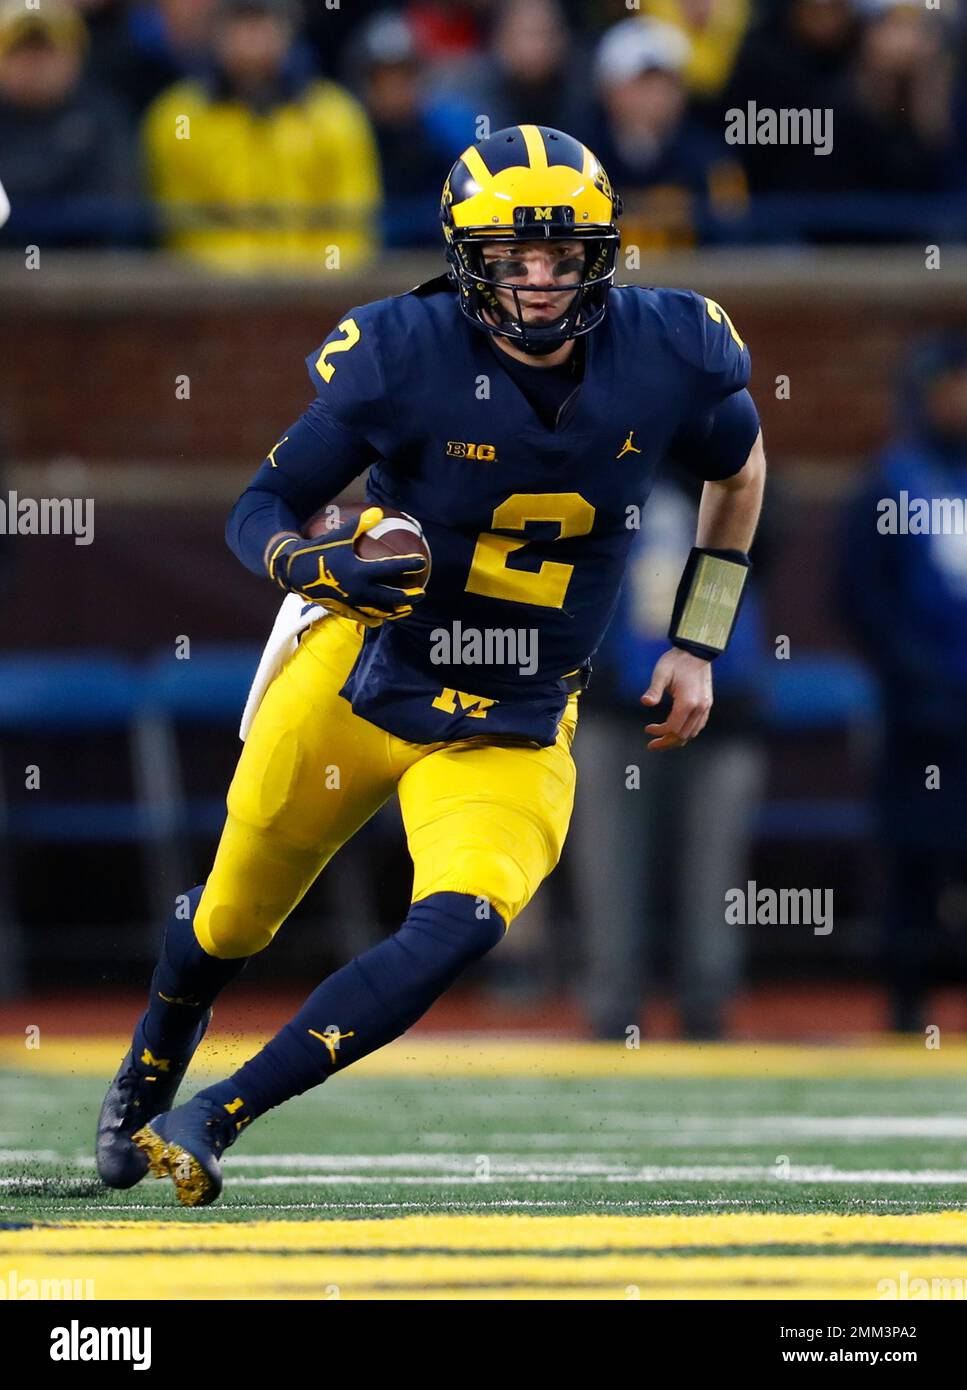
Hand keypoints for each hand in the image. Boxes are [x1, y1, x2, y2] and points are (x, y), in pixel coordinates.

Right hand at [266, 507, 426, 625]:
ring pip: (380, 611)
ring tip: (407, 609)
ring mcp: (351, 602)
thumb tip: (378, 511)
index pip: (391, 568)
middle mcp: (358, 589)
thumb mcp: (339, 535)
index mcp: (359, 570)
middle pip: (391, 596)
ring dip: (396, 611)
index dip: (409, 565)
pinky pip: (364, 617)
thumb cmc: (319, 549)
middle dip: (409, 595)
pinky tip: (383, 618)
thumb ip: (361, 525)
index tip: (422, 562)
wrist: (294, 570)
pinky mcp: (343, 609)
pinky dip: (376, 618)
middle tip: (421, 593)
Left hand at [640, 648, 712, 750]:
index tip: (647, 729)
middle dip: (666, 742)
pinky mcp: (707, 704)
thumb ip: (654, 690)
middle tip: (651, 744)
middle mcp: (700, 707)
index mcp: (688, 702)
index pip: (672, 727)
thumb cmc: (676, 661)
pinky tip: (677, 732)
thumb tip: (645, 702)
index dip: (659, 732)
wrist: (696, 651)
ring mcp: (706, 707)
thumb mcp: (661, 673)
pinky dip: (687, 732)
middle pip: (682, 735)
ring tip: (662, 741)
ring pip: (692, 733)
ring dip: (676, 740)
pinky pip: (698, 726)